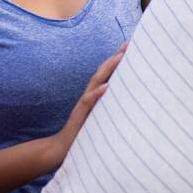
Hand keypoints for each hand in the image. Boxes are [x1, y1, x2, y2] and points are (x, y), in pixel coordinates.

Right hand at [47, 43, 127, 165]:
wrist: (61, 148)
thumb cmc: (85, 133)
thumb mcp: (102, 118)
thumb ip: (111, 107)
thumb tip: (130, 102)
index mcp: (96, 95)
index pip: (108, 74)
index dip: (118, 60)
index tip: (131, 46)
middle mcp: (89, 95)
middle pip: (102, 72)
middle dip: (115, 57)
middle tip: (128, 44)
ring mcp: (84, 104)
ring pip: (95, 82)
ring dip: (107, 69)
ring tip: (120, 57)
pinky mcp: (79, 115)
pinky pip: (88, 102)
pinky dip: (96, 94)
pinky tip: (106, 87)